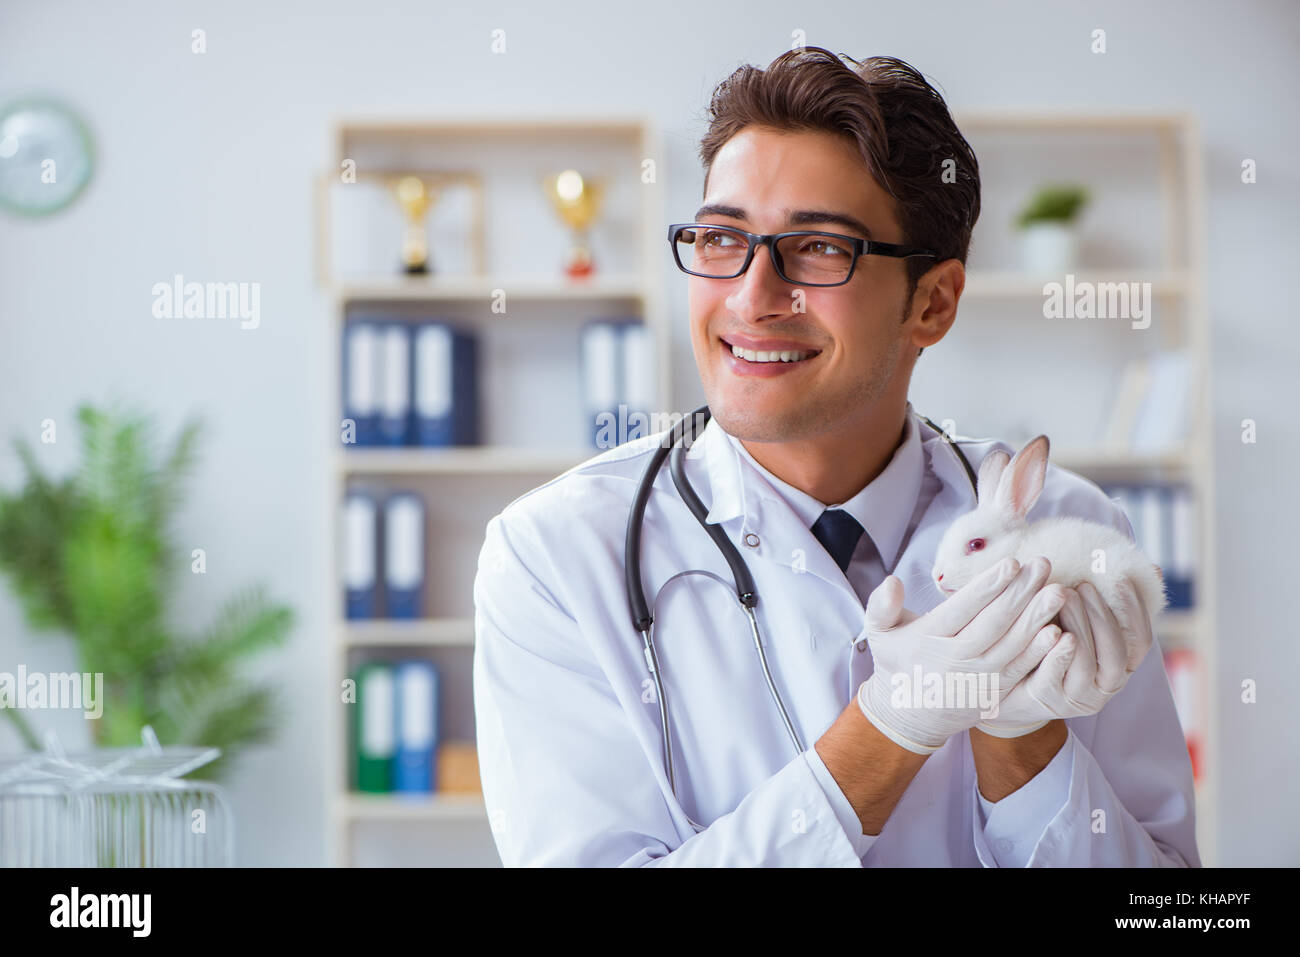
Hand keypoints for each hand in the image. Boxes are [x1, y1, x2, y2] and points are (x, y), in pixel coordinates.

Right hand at [856, 556, 1068, 754]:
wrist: (909, 714)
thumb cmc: (898, 662)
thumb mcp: (880, 633)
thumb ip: (881, 606)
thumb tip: (892, 581)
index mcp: (927, 641)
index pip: (962, 609)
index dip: (988, 586)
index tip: (1012, 562)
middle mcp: (954, 661)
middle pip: (993, 624)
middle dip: (1021, 593)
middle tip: (1044, 565)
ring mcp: (976, 680)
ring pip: (1011, 646)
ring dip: (1037, 619)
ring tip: (1058, 592)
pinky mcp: (994, 694)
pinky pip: (1020, 671)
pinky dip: (1039, 653)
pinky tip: (1058, 632)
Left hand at [976, 576, 1154, 736]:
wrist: (1008, 682)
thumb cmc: (1048, 640)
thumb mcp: (1074, 617)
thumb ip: (1099, 598)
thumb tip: (1150, 568)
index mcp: (1121, 663)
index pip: (1141, 640)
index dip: (1135, 610)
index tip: (1120, 578)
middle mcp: (1108, 683)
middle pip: (1116, 650)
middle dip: (1100, 614)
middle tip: (1082, 585)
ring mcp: (1080, 696)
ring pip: (1086, 661)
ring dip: (1078, 626)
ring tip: (1063, 595)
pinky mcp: (1050, 700)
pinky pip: (1055, 676)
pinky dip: (1056, 652)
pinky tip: (1050, 628)